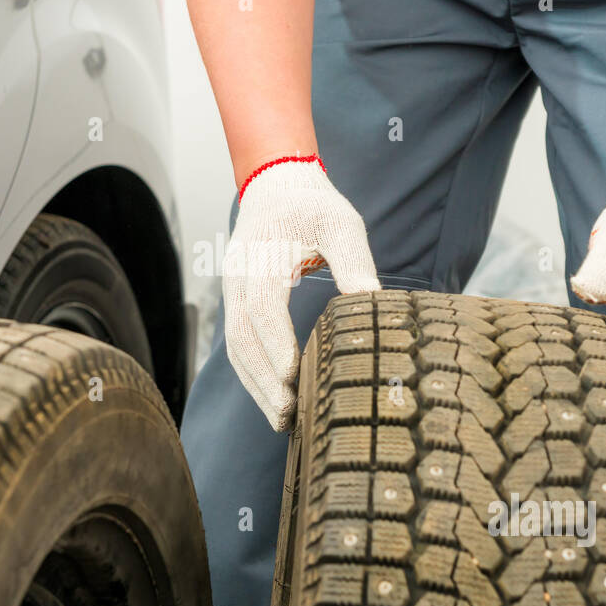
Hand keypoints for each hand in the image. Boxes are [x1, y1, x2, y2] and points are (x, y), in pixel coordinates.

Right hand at [224, 156, 379, 430]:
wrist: (277, 185)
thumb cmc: (314, 205)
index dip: (275, 343)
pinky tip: (275, 399)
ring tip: (283, 419)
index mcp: (260, 255)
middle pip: (241, 336)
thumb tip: (373, 302)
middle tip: (290, 414)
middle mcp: (238, 277)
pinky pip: (239, 344)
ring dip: (256, 385)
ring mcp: (232, 291)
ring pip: (235, 347)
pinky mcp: (237, 303)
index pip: (262, 305)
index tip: (292, 376)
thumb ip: (354, 260)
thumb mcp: (341, 223)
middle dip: (263, 378)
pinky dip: (254, 374)